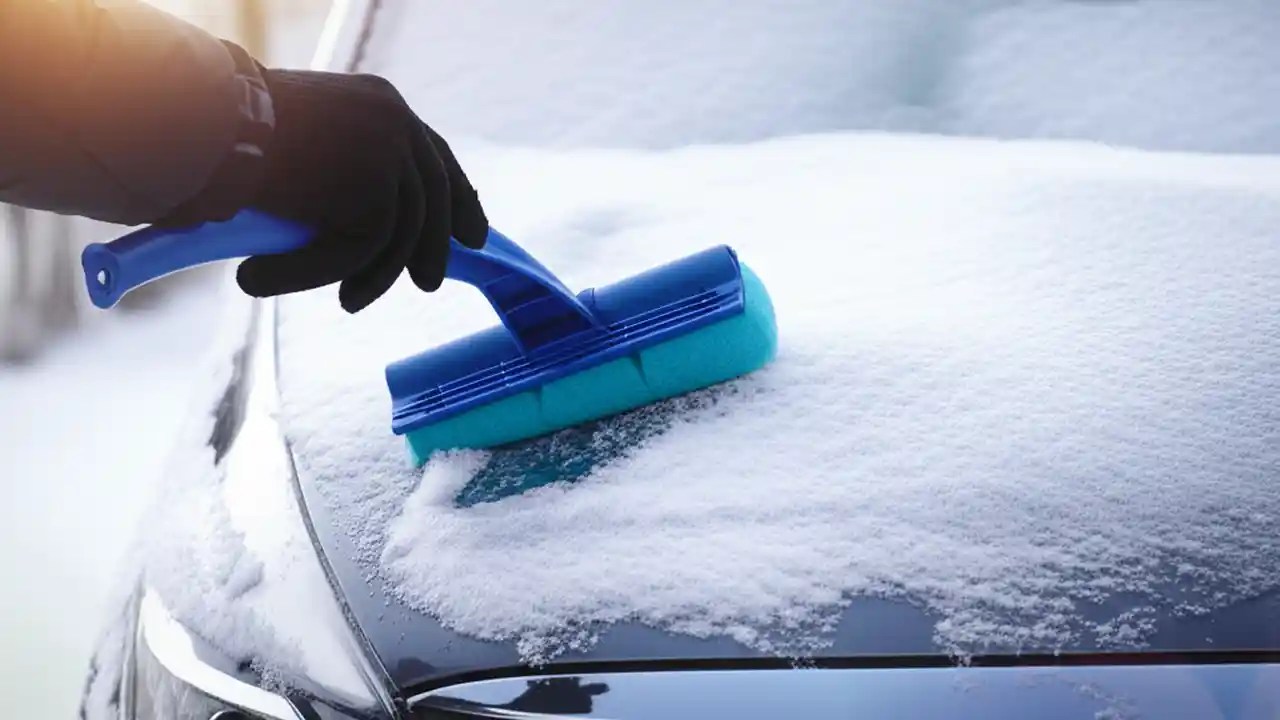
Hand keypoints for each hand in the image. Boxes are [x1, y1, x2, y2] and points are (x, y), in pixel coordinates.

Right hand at [238, 71, 487, 311]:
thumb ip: (346, 168)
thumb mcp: (306, 141)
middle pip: (431, 198)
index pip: (435, 156)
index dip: (457, 198)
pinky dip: (312, 274)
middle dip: (434, 246)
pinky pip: (358, 253)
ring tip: (347, 302)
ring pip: (394, 238)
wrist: (200, 121)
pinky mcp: (375, 195)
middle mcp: (396, 123)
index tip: (473, 235)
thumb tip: (369, 222)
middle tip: (428, 284)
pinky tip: (265, 278)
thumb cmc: (229, 130)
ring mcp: (390, 157)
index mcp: (383, 103)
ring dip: (366, 277)